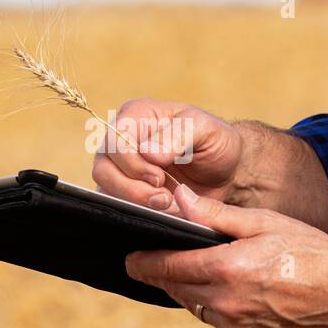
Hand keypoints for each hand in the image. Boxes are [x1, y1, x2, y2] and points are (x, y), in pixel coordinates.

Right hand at [92, 99, 240, 214]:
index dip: (133, 164)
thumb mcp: (205, 129)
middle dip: (132, 188)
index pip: (114, 141)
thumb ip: (177, 136)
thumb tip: (147, 152)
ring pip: (106, 190)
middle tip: (163, 196)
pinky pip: (117, 205)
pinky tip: (163, 208)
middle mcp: (121, 140)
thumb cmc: (213, 141)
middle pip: (103, 169)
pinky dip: (138, 211)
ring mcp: (120, 168)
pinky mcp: (126, 191)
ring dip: (135, 201)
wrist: (224, 170)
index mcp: (135, 116)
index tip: (160, 177)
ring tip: (166, 201)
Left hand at [126, 184, 327, 327]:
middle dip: (163, 275)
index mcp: (227, 270)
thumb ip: (216, 216)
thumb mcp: (264, 223)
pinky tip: (232, 291)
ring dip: (191, 290)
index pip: (168, 267)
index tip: (130, 258)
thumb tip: (180, 199)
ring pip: (196, 307)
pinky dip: (217, 307)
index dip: (145, 262)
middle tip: (151, 262)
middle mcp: (226, 304)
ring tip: (199, 271)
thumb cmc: (312, 251)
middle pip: (176, 289)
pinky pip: (218, 322)